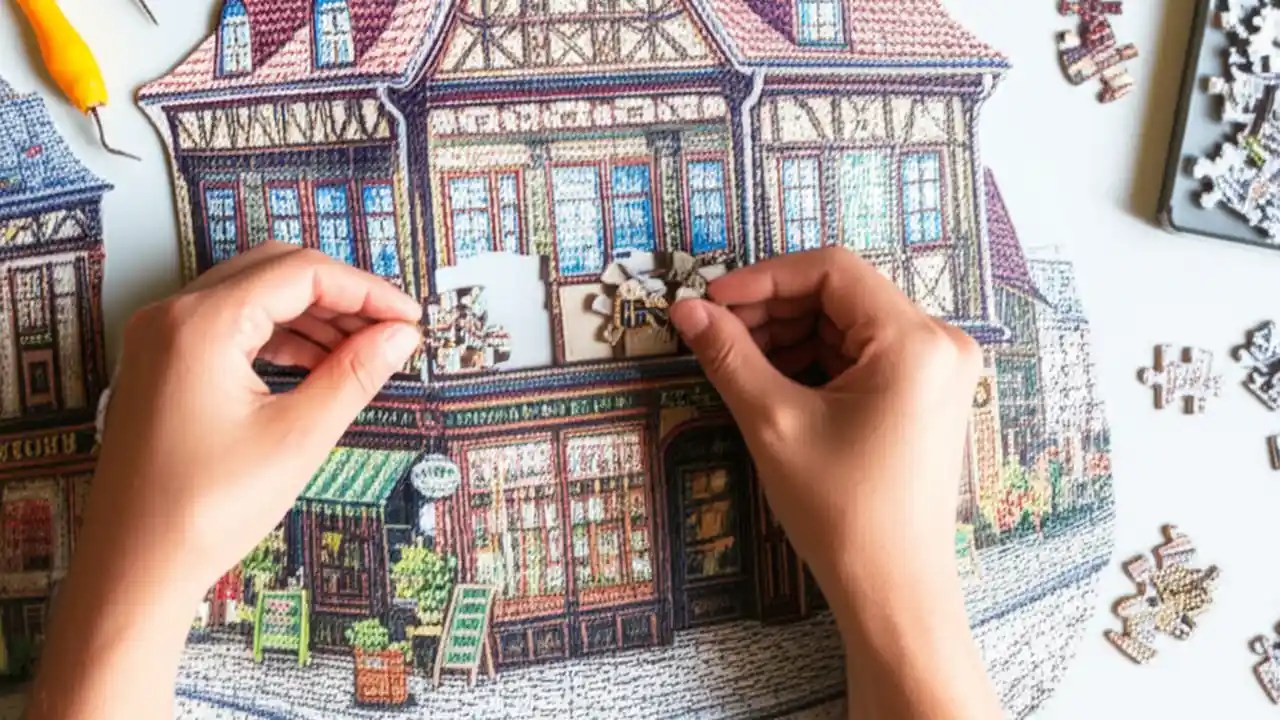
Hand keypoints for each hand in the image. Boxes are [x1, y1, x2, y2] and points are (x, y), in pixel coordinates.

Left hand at [29, 242, 422, 719]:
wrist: (135, 567)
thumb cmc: (205, 509)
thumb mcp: (298, 438)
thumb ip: (354, 375)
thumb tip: (398, 337)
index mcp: (201, 324)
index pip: (301, 273)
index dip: (365, 290)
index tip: (408, 319)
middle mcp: (172, 316)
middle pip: (274, 271)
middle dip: (340, 296)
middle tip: (390, 330)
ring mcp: (160, 339)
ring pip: (253, 295)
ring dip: (312, 315)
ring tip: (362, 352)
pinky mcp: (161, 364)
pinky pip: (230, 326)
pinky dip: (279, 336)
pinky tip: (317, 366)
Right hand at [670, 247, 998, 718]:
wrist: (892, 590)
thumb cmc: (843, 513)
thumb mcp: (774, 424)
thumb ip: (730, 356)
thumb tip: (687, 310)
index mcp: (915, 341)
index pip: (832, 269)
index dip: (764, 278)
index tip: (712, 301)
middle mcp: (939, 343)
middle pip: (842, 294)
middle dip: (773, 309)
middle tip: (715, 334)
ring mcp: (938, 370)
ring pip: (849, 324)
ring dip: (791, 335)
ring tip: (737, 362)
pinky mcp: (926, 395)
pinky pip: (864, 354)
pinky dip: (817, 360)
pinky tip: (773, 382)